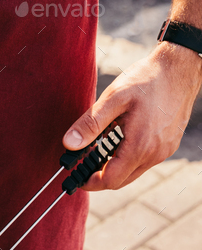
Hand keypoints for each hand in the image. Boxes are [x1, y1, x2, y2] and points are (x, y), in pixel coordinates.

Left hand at [62, 42, 201, 190]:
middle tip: (84, 164)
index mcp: (140, 146)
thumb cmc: (148, 79)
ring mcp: (163, 151)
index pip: (110, 180)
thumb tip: (69, 144)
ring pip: (132, 172)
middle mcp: (154, 154)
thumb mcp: (114, 98)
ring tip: (101, 146)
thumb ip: (90, 124)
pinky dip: (128, 157)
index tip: (77, 177)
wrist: (180, 67)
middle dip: (100, 176)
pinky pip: (144, 161)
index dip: (90, 182)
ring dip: (114, 166)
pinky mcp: (168, 145)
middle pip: (121, 181)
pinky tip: (120, 138)